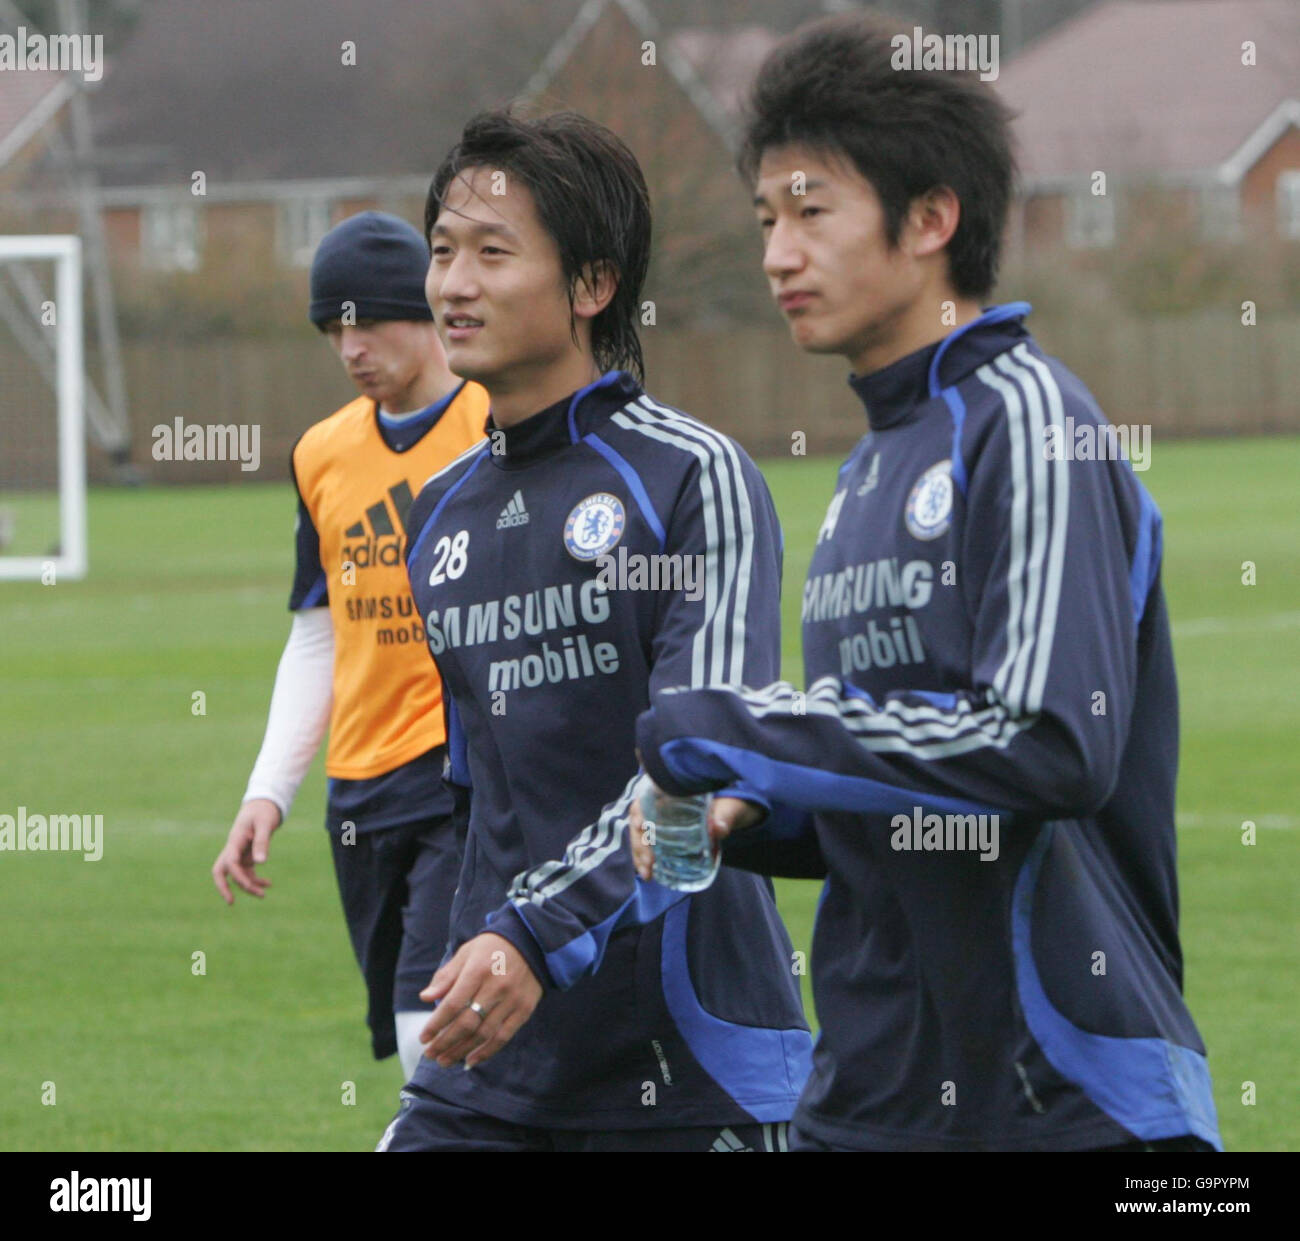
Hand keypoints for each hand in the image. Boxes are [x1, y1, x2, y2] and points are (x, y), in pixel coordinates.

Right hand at [211, 798, 281, 903]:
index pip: (230, 862)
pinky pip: (248, 871)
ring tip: (263, 895)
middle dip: (224, 887)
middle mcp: (234, 848)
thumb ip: (262, 842)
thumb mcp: (265, 824)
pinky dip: (256, 879)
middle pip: (221, 871)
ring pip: (237, 874)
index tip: (249, 886)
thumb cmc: (264, 812)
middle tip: (231, 902)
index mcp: (235, 840)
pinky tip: (268, 884)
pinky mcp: (247, 854)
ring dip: (247, 886)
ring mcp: (239, 852)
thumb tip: (260, 863)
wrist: (263, 804)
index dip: (237, 876)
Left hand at [418, 933, 542, 1068]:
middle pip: (467, 1023)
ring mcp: (512, 1000)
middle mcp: (496, 987)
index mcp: (478, 970)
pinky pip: (504, 1036)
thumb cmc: (491, 948)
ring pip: (484, 1034)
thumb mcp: (466, 953)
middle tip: (430, 1054)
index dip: (436, 1024)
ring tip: (445, 1060)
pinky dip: (487, 1051)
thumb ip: (446, 976)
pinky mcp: (524, 1009)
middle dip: (445, 1042)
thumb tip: (425, 997)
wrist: (531, 942)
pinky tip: (471, 1060)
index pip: (453, 1004)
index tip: (423, 1038)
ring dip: (462, 1051)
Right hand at [629, 788, 763, 882]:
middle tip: (648, 864)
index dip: (638, 811)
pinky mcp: (669, 834)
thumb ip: (726, 814)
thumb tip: (717, 828)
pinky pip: (650, 844)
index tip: (638, 826)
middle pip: (640, 818)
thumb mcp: (733, 806)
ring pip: (642, 833)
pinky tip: (649, 873)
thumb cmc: (736, 804)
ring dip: (640, 853)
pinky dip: (646, 858)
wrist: (742, 813)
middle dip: (639, 842)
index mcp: (676, 789)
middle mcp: (665, 801)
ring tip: (647, 874)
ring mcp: (665, 819)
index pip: (647, 796)